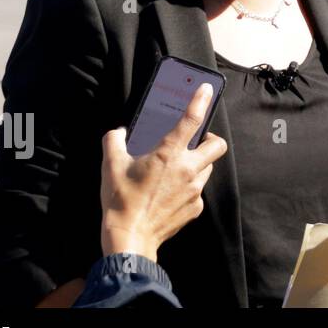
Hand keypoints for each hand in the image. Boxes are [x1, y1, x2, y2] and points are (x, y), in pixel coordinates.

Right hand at [99, 84, 227, 260]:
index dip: (201, 101)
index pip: (191, 120)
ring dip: (198, 164)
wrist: (130, 238)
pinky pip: (198, 191)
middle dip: (211, 140)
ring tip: (178, 168)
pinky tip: (171, 193)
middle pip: (217, 146)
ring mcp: (194, 190)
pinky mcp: (195, 207)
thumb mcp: (110, 166)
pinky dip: (188, 187)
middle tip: (197, 140)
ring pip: (208, 168)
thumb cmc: (120, 201)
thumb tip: (118, 133)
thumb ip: (114, 142)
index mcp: (169, 154)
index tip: (206, 89)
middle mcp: (188, 169)